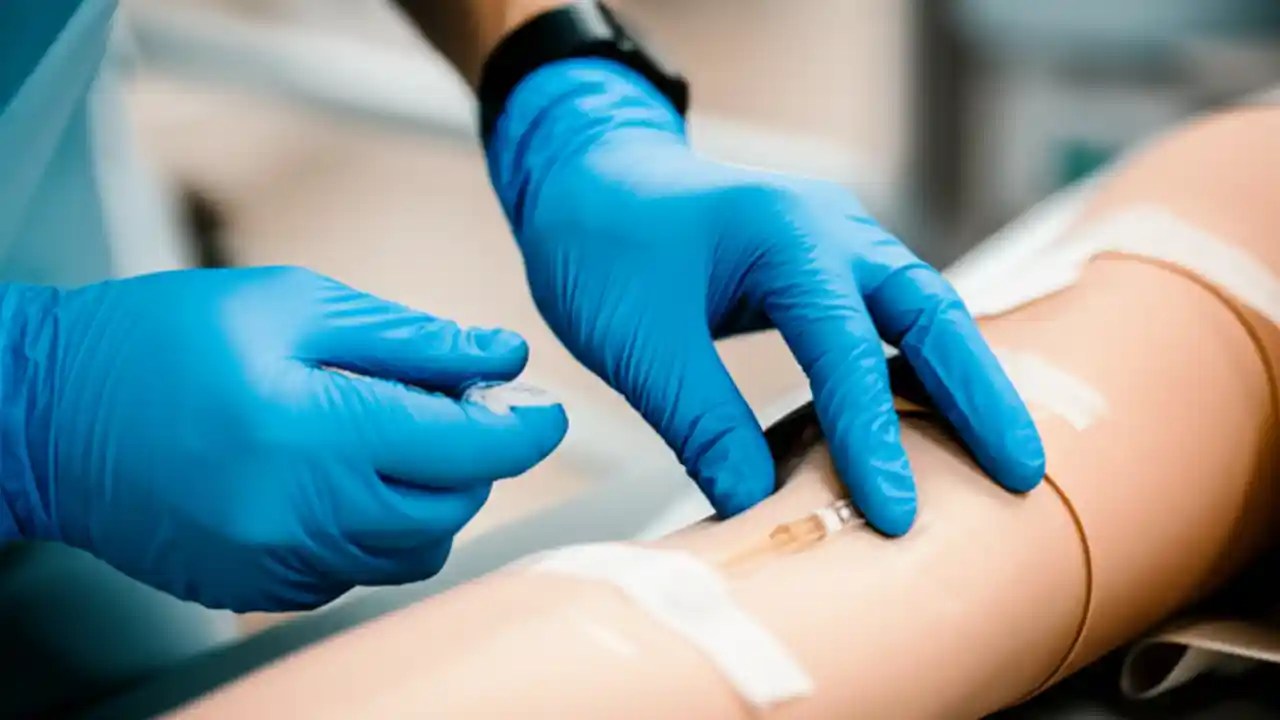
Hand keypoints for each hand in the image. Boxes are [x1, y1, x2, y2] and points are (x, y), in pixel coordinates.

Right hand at [0, 267, 565, 609]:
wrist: (47, 415)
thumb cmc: (164, 340)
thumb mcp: (293, 306)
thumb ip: (410, 340)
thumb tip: (500, 355)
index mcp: (316, 430)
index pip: (466, 447)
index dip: (523, 428)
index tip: (544, 409)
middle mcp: (304, 515)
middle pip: (450, 507)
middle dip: (477, 459)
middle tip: (460, 406)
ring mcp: (280, 563)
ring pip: (413, 550)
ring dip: (434, 498)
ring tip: (398, 437)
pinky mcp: (260, 588)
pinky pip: (358, 570)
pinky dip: (379, 528)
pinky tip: (344, 476)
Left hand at [486, 60, 1042, 533]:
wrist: (587, 181)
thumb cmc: (602, 244)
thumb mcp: (639, 340)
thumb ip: (701, 421)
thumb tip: (757, 505)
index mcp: (784, 235)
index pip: (846, 349)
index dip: (872, 437)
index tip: (895, 516)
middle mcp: (828, 230)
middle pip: (931, 311)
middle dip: (980, 392)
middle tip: (1023, 471)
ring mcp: (835, 241)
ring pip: (923, 310)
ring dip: (964, 379)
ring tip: (1004, 453)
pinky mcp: (826, 264)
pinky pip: (891, 315)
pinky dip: (921, 365)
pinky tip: (937, 415)